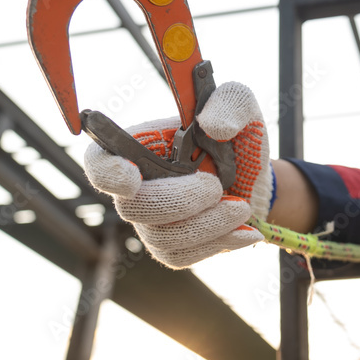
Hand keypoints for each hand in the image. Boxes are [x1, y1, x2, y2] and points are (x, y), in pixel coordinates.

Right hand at [83, 82, 271, 267]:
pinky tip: (245, 231)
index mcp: (140, 145)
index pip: (99, 161)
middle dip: (179, 201)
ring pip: (161, 238)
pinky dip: (218, 243)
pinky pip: (181, 256)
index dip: (106, 172)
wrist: (259, 179)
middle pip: (133, 207)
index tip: (132, 178)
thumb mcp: (241, 107)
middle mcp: (137, 186)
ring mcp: (151, 221)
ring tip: (243, 208)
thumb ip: (229, 104)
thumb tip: (212, 126)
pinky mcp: (171, 247)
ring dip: (207, 225)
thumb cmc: (239, 137)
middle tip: (217, 187)